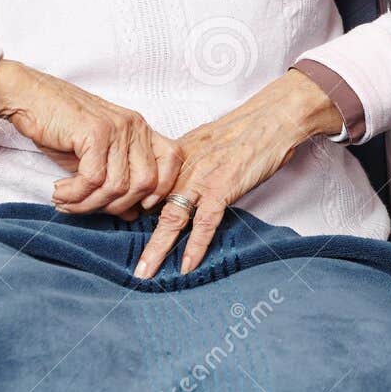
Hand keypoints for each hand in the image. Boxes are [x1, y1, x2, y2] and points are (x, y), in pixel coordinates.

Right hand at [0, 58, 181, 218]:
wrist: (29, 97)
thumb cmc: (60, 127)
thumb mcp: (94, 158)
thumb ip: (117, 182)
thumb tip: (133, 215)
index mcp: (140, 129)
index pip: (173, 160)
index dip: (160, 189)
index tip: (131, 206)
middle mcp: (134, 126)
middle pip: (147, 183)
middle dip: (116, 206)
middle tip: (86, 206)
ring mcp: (117, 127)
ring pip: (118, 186)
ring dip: (88, 204)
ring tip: (66, 201)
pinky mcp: (95, 132)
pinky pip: (94, 179)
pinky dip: (74, 194)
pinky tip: (59, 191)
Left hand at [133, 70, 341, 278]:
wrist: (269, 119)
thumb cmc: (242, 130)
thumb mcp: (202, 142)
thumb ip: (184, 163)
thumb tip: (172, 182)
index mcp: (175, 156)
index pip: (143, 186)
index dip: (129, 207)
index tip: (120, 226)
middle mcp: (182, 169)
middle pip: (149, 205)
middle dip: (132, 234)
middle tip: (122, 255)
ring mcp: (201, 180)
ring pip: (172, 219)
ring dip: (157, 248)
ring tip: (146, 272)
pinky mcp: (223, 189)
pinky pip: (205, 223)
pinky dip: (195, 246)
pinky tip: (186, 265)